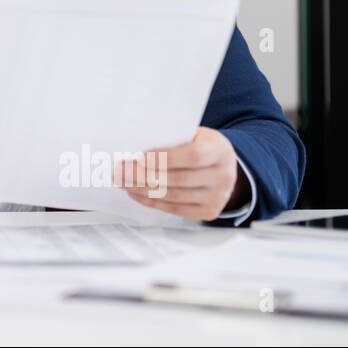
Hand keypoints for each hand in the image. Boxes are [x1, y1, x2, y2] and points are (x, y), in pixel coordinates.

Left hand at [114, 127, 249, 221]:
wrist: (225, 166)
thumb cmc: (203, 146)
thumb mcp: (195, 135)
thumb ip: (173, 139)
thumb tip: (137, 146)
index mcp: (220, 151)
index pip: (193, 156)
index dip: (166, 157)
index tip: (140, 157)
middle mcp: (223, 176)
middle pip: (180, 179)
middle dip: (145, 175)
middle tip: (122, 171)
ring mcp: (218, 197)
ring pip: (175, 196)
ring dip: (144, 190)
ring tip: (124, 182)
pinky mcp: (209, 212)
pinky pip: (175, 209)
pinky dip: (152, 202)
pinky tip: (136, 193)